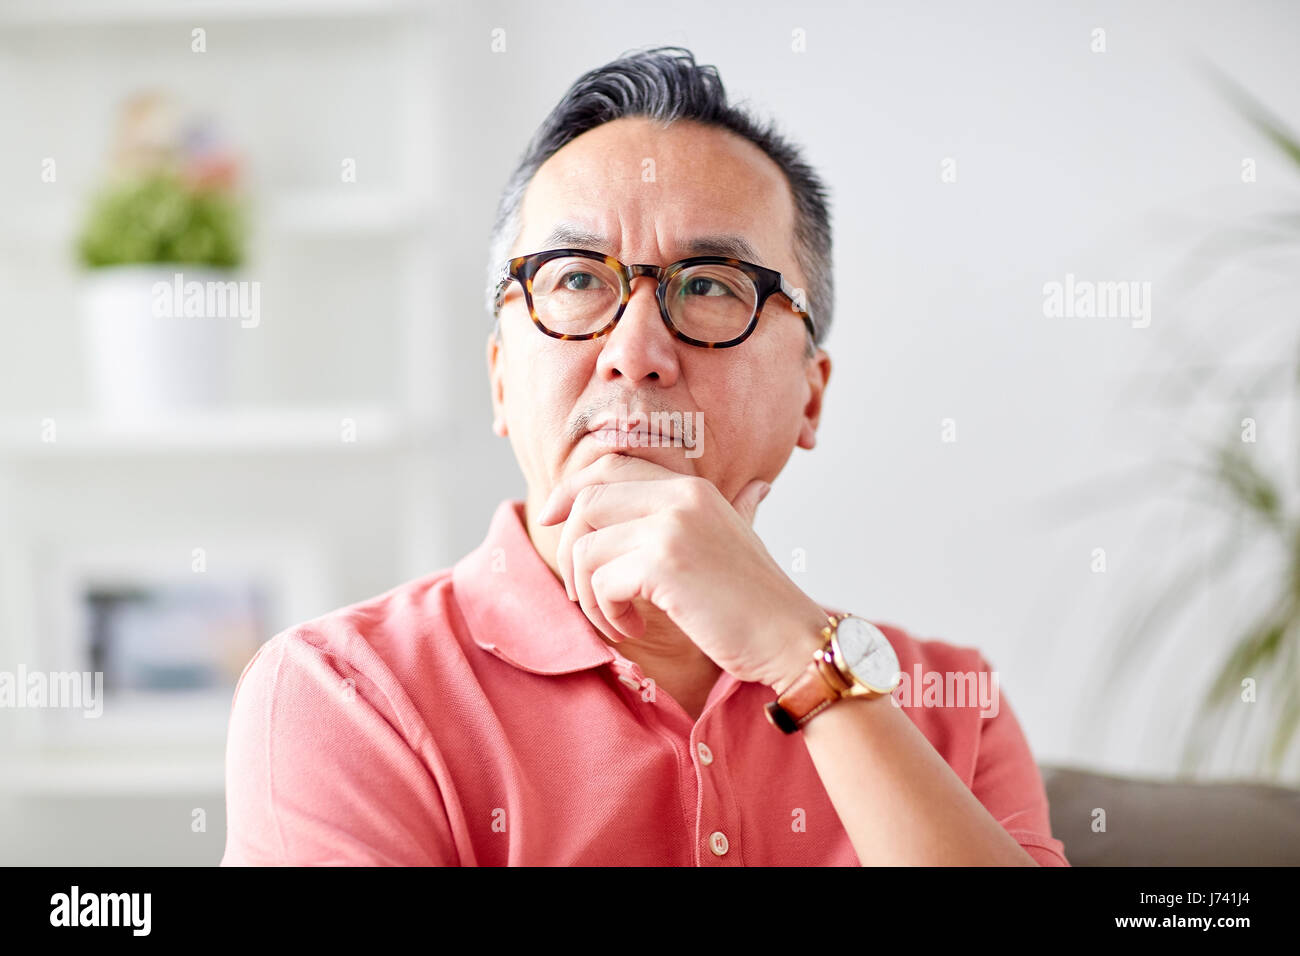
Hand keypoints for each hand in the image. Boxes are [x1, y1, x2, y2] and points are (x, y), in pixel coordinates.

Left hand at [536, 454, 829, 687]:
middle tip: (580, 592)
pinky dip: (607, 613)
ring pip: (586, 546)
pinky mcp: (663, 563)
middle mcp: (680, 497)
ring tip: (617, 621)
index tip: (551, 521)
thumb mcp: (727, 542)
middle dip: (569, 549)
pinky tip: (635, 630)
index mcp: (691, 488)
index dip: (569, 491)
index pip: (610, 466)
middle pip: (586, 500)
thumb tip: (740, 487)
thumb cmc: (754, 602)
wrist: (790, 638)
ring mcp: (672, 526)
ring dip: (589, 594)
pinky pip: (600, 581)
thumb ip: (700, 519)